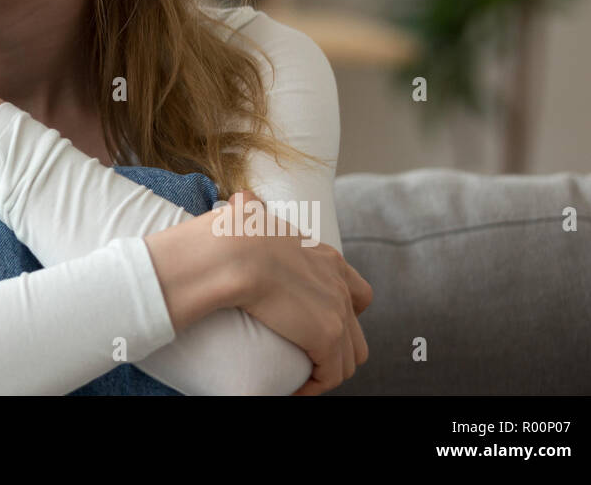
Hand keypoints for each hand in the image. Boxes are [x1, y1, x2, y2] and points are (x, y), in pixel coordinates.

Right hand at [213, 190, 372, 394]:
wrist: (235, 252)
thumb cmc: (234, 234)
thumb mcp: (252, 214)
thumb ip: (251, 209)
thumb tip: (241, 202)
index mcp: (327, 258)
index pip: (357, 292)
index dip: (342, 312)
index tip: (314, 323)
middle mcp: (339, 285)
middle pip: (357, 331)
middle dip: (337, 349)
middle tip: (306, 357)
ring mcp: (337, 312)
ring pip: (349, 359)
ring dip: (326, 372)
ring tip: (300, 379)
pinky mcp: (326, 336)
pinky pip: (331, 376)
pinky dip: (314, 386)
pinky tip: (294, 389)